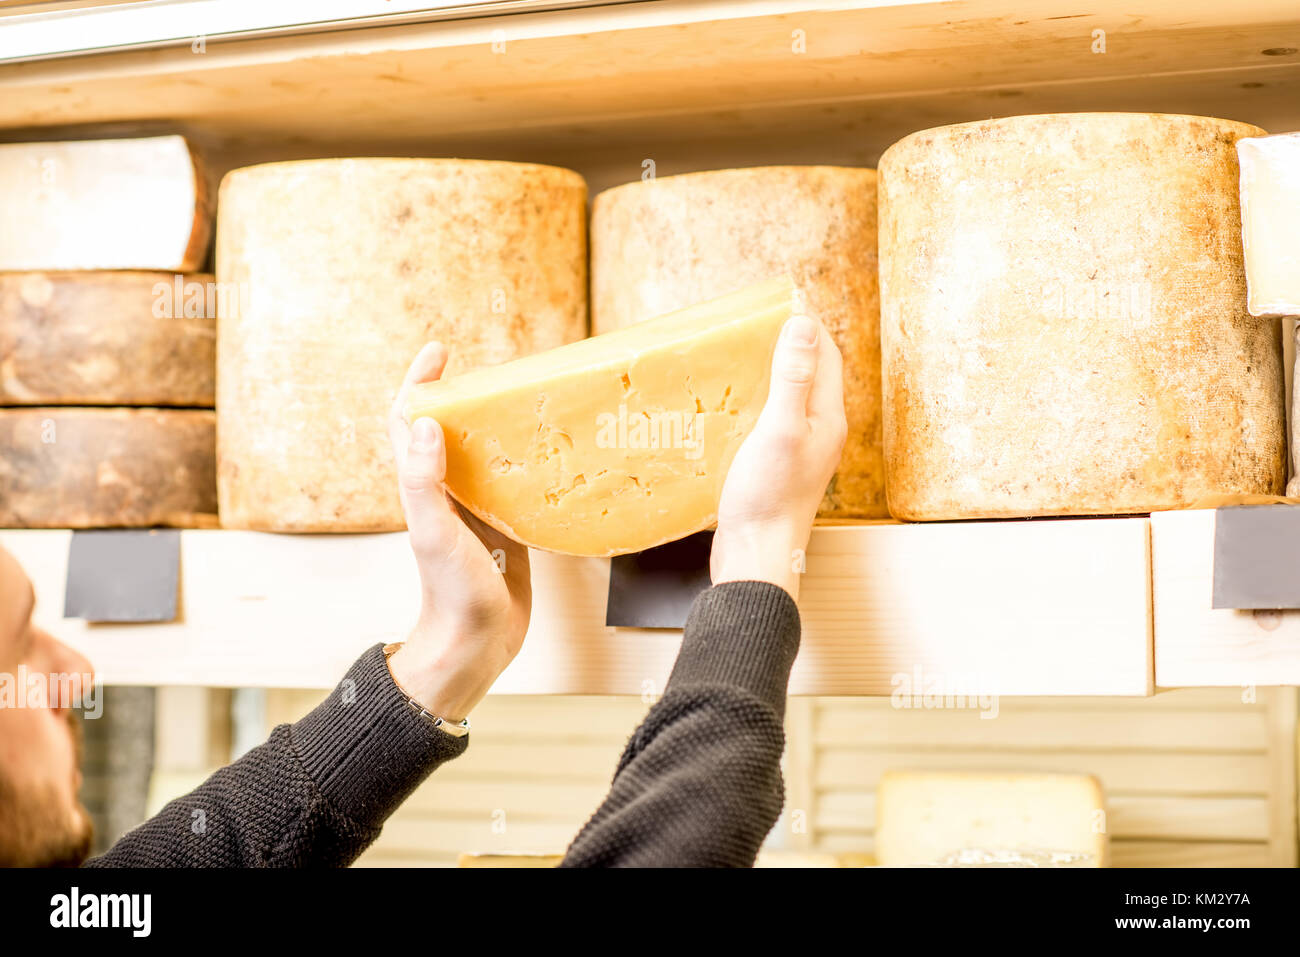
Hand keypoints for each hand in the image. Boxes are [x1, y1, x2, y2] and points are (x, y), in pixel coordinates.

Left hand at [385, 343, 531, 720]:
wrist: (476, 643)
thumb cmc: (451, 593)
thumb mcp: (435, 532)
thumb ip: (424, 480)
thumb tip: (427, 421)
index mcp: (423, 487)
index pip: (410, 420)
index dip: (420, 382)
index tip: (441, 351)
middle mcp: (448, 492)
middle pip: (449, 429)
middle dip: (464, 394)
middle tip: (495, 369)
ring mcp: (477, 509)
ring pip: (483, 454)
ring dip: (496, 425)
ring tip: (526, 401)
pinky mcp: (505, 527)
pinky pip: (513, 484)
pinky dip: (526, 462)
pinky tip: (551, 452)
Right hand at [711, 316, 846, 599]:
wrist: (756, 557)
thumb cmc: (769, 496)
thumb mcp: (779, 428)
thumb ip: (792, 377)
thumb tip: (803, 324)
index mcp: (828, 418)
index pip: (826, 356)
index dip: (806, 325)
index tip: (779, 301)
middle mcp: (820, 433)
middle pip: (809, 376)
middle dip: (786, 346)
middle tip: (752, 325)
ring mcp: (799, 453)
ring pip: (789, 400)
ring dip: (769, 375)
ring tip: (738, 358)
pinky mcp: (776, 469)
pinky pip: (771, 423)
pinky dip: (754, 405)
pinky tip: (729, 408)